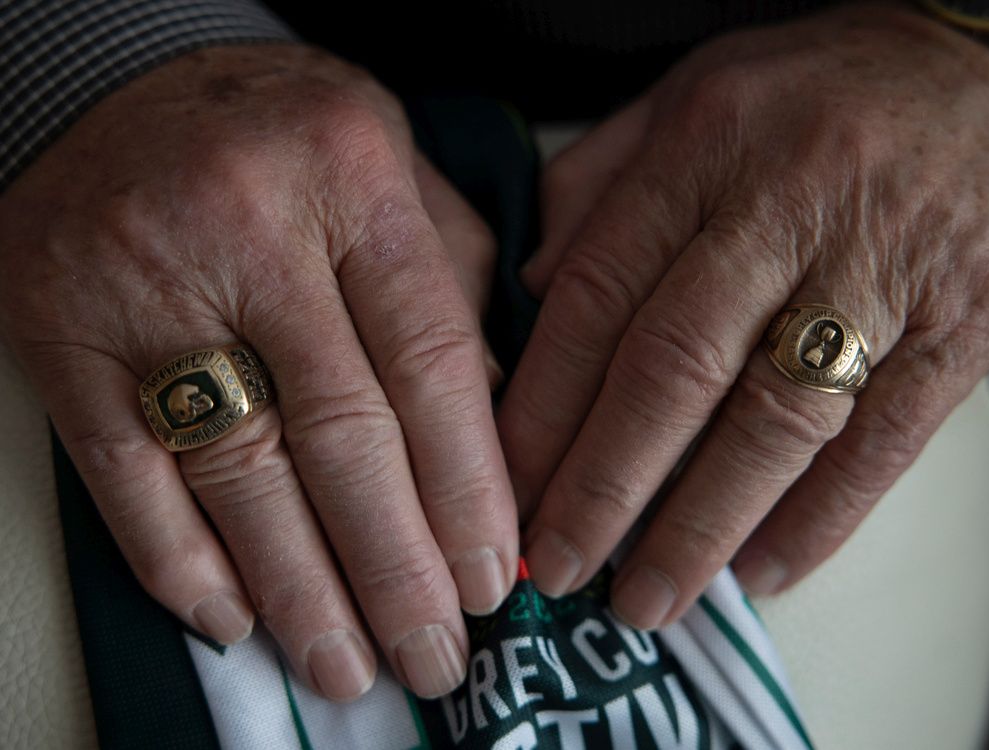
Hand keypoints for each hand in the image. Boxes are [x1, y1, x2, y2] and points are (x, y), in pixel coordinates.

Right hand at [0, 45, 516, 698]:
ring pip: (237, 472)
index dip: (465, 489)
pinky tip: (237, 619)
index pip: (427, 366)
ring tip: (347, 665)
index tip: (490, 577)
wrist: (118, 83)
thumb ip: (451, 289)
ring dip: (299, 589)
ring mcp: (146, 289)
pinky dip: (180, 563)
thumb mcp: (395, 172)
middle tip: (433, 653)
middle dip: (395, 567)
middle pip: (340, 437)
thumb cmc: (282, 135)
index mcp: (353, 184)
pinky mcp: (64, 337)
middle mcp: (250, 233)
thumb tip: (487, 426)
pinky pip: (124, 474)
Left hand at [498, 2, 988, 627]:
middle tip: (558, 566)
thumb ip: (602, 185)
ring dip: (702, 525)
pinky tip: (763, 571)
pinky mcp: (962, 326)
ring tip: (648, 599)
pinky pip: (886, 440)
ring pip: (776, 422)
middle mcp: (787, 209)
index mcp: (704, 148)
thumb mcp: (692, 95)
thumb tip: (536, 287)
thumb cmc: (822, 87)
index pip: (598, 296)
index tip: (505, 484)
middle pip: (675, 370)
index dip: (545, 404)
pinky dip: (822, 518)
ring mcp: (881, 272)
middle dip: (605, 486)